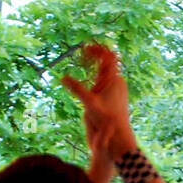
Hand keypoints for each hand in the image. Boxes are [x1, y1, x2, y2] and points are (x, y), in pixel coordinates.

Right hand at [61, 42, 132, 156]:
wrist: (120, 134)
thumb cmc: (106, 119)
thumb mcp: (89, 103)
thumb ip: (76, 88)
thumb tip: (62, 77)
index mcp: (113, 79)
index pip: (107, 56)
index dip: (96, 49)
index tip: (84, 48)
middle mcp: (118, 81)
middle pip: (109, 61)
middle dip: (96, 55)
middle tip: (84, 52)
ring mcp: (120, 88)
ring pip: (110, 70)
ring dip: (98, 64)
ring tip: (87, 61)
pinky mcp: (119, 95)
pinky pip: (110, 79)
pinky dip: (101, 75)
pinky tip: (93, 79)